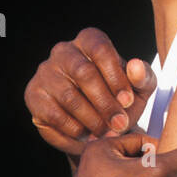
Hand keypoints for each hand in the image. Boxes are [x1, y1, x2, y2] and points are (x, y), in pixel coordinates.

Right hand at [24, 26, 155, 155]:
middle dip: (104, 103)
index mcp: (90, 40)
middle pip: (83, 73)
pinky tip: (86, 135)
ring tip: (105, 133)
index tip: (128, 101)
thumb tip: (135, 67)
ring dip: (91, 119)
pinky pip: (54, 114)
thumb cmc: (119, 99)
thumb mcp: (139, 89)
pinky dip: (73, 129)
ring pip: (69, 96)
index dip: (116, 76)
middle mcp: (64, 51)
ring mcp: (46, 72)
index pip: (101, 49)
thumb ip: (143, 77)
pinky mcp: (34, 94)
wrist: (95, 123)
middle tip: (119, 124)